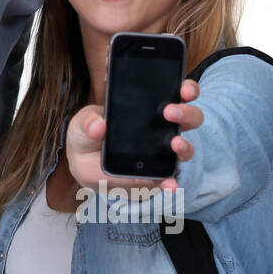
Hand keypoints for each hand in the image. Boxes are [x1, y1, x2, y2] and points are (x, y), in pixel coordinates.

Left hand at [63, 79, 203, 193]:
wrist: (84, 165)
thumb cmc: (89, 134)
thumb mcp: (83, 122)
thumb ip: (88, 121)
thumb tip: (99, 125)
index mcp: (148, 106)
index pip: (176, 92)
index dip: (187, 89)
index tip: (184, 89)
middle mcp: (163, 127)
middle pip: (189, 116)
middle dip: (185, 112)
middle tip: (169, 112)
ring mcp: (163, 151)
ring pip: (185, 146)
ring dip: (184, 145)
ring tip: (175, 144)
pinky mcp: (157, 174)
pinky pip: (169, 178)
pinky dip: (171, 182)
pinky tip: (170, 185)